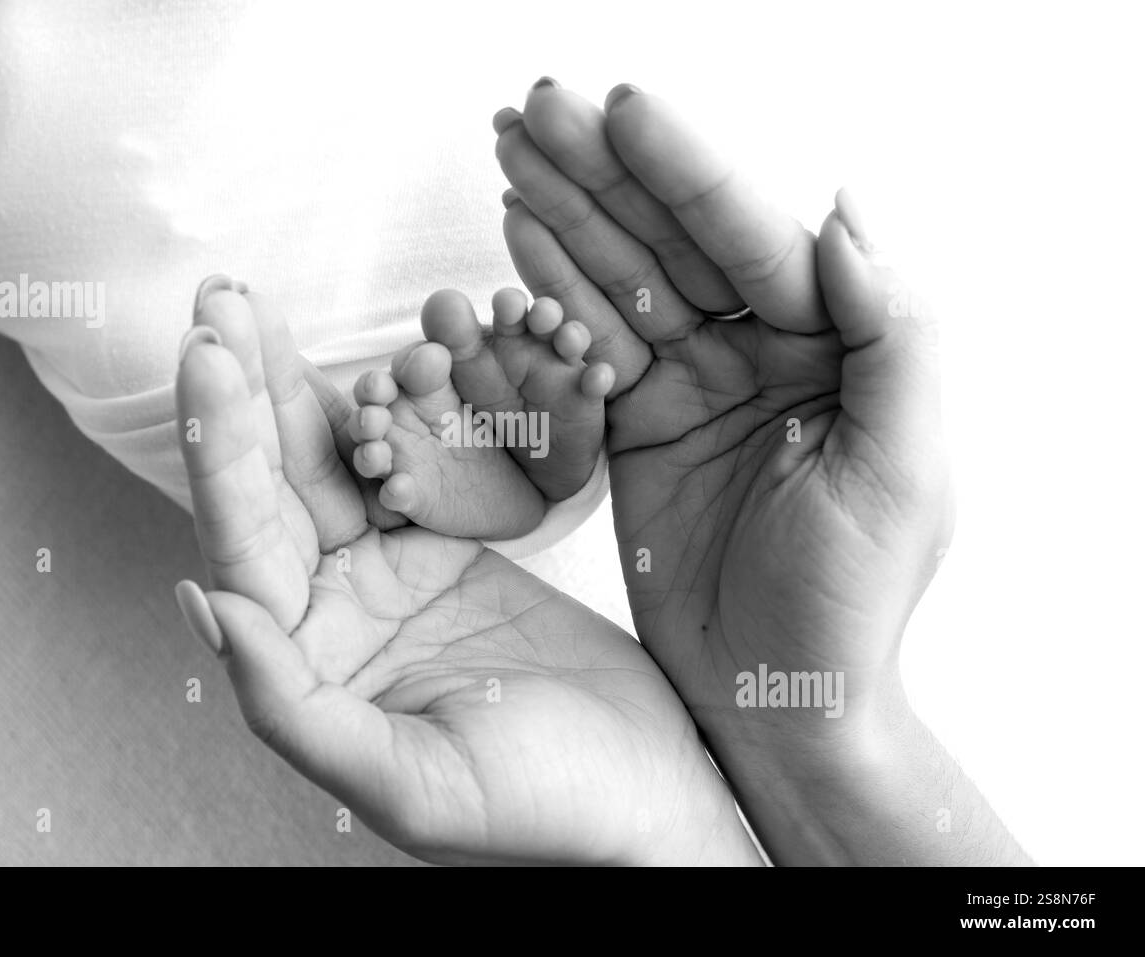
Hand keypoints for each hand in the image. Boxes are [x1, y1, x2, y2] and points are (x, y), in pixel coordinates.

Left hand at [172, 280, 759, 865]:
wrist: (651, 791)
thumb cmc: (544, 810)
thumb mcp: (410, 780)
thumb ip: (290, 706)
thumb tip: (203, 604)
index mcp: (312, 666)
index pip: (245, 540)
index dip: (221, 446)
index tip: (207, 355)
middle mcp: (336, 614)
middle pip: (274, 483)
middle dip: (243, 389)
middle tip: (220, 298)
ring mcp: (393, 573)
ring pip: (333, 461)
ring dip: (295, 382)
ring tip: (258, 306)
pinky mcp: (449, 544)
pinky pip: (408, 458)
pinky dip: (388, 402)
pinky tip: (363, 349)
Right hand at [498, 84, 1022, 863]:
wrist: (776, 698)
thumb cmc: (851, 602)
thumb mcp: (901, 471)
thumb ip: (893, 337)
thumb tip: (848, 214)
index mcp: (831, 346)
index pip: (750, 235)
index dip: (686, 170)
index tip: (624, 110)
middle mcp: (760, 351)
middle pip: (671, 239)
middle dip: (604, 170)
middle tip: (537, 107)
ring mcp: (692, 386)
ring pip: (620, 279)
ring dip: (566, 210)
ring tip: (512, 145)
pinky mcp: (636, 427)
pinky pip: (585, 345)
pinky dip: (549, 289)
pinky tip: (517, 231)